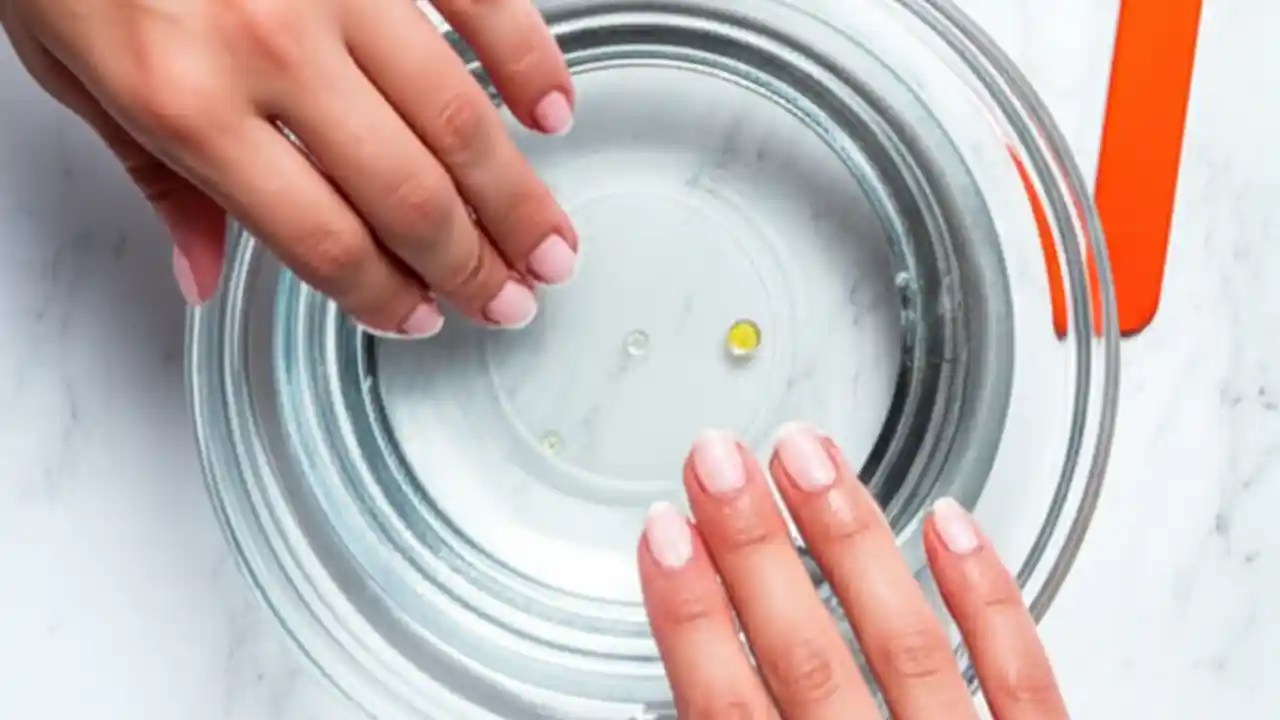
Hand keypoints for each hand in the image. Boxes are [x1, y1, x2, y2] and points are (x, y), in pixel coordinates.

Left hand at [1, 0, 577, 335]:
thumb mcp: (72, 73)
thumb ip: (154, 179)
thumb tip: (202, 275)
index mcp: (185, 104)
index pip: (322, 242)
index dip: (386, 297)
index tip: (419, 315)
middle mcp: (269, 51)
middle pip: (406, 197)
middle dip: (471, 266)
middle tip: (511, 300)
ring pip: (455, 120)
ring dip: (515, 196)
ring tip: (552, 245)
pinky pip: (478, 4)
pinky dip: (527, 60)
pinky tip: (553, 113)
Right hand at [639, 424, 1068, 718]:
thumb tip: (690, 671)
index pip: (727, 709)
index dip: (689, 615)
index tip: (661, 533)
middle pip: (805, 657)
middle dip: (752, 547)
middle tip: (717, 459)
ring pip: (902, 646)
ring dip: (848, 539)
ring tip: (805, 454)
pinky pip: (1021, 678)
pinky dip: (985, 596)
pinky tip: (948, 523)